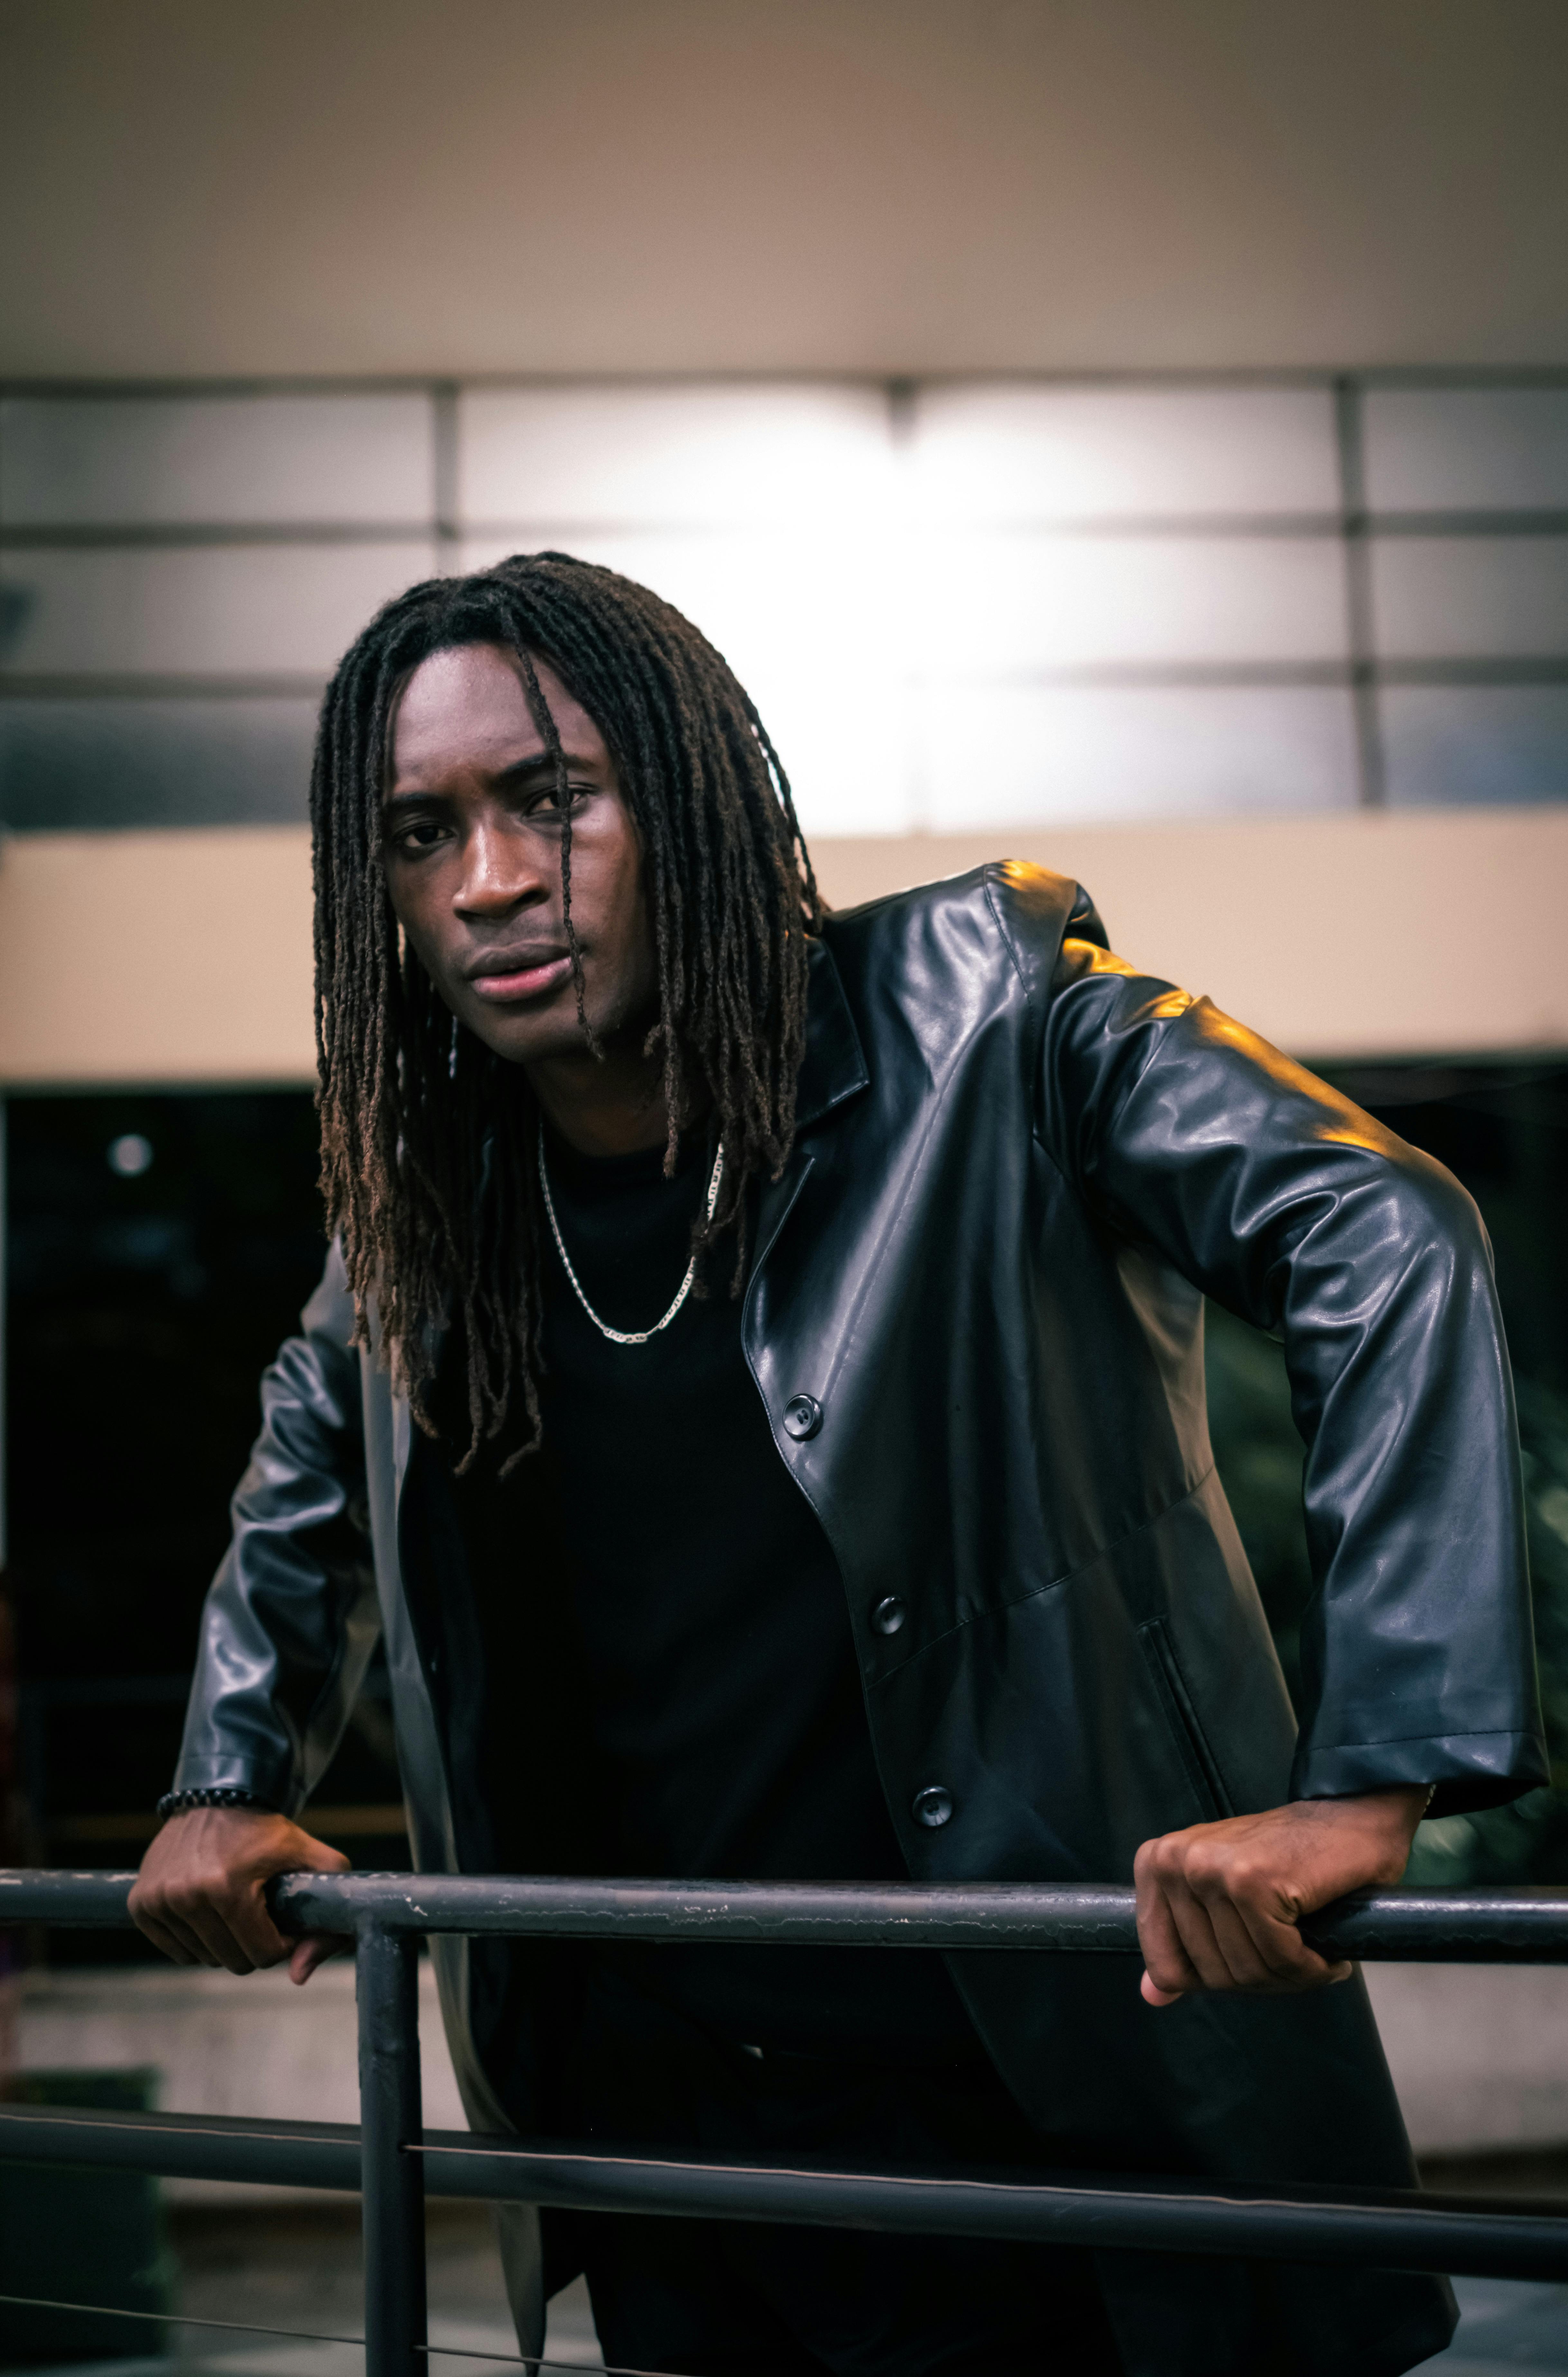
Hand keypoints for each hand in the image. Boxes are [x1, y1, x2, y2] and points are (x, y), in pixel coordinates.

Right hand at [129, 1805, 352, 1984]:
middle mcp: (186, 1896)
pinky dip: (195, 1939)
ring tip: (235, 1907)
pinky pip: (175, 1950)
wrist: (219, 1796)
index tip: (284, 1920)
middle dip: (252, 1944)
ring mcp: (159, 1900)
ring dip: (223, 1942)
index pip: (262, 1954)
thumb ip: (324, 1921)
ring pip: (202, 1958)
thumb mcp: (314, 1861)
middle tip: (259, 1913)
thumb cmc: (268, 1832)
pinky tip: (209, 1910)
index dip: (281, 1943)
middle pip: (231, 1960)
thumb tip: (299, 1977)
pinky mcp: (140, 1903)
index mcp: (228, 1889)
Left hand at [1133, 1787, 1428, 2006]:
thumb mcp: (1222, 1898)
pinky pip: (1279, 1959)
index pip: (1166, 1965)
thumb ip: (1184, 1944)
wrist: (1348, 1821)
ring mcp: (1210, 1869)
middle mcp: (1174, 1862)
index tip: (1249, 1956)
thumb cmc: (1287, 1861)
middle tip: (1292, 1952)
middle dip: (1260, 1978)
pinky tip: (1323, 1950)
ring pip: (1246, 1970)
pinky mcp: (1251, 1881)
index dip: (1214, 1978)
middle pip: (1210, 1974)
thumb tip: (1152, 1996)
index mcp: (1157, 1864)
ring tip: (1308, 1947)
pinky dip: (1311, 1966)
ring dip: (1289, 1975)